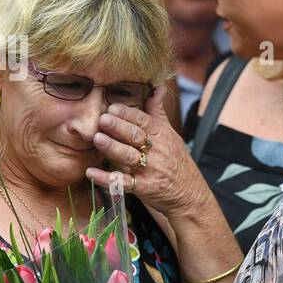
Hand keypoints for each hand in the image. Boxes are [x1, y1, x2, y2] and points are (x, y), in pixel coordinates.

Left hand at [87, 92, 208, 220]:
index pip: (144, 121)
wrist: (190, 195)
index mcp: (162, 135)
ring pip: (129, 157)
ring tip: (97, 139)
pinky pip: (124, 183)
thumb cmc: (176, 162)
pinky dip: (107, 179)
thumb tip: (158, 87)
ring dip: (113, 148)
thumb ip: (158, 112)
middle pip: (136, 136)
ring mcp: (150, 170)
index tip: (113, 107)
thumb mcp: (171, 135)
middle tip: (102, 119)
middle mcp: (156, 151)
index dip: (128, 114)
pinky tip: (91, 173)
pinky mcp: (144, 188)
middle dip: (119, 127)